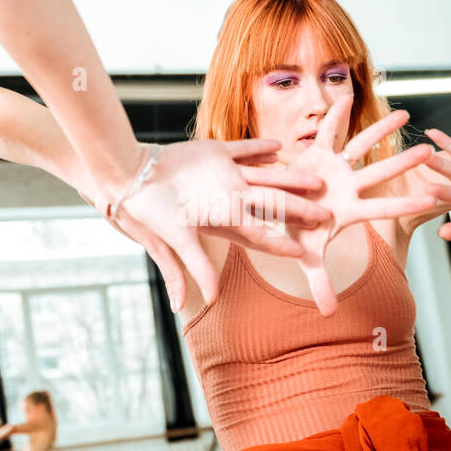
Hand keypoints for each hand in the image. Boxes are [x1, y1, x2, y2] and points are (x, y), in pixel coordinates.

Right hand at [109, 139, 331, 311]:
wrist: (124, 177)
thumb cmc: (144, 213)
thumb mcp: (169, 242)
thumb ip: (188, 270)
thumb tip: (202, 303)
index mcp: (219, 222)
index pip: (258, 236)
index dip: (281, 245)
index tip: (306, 252)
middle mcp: (225, 202)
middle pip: (269, 208)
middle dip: (297, 211)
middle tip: (326, 214)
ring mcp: (220, 179)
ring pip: (262, 179)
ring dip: (287, 177)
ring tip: (315, 178)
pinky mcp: (211, 156)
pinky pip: (241, 152)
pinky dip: (258, 149)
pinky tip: (279, 147)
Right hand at [276, 94, 437, 315]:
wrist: (275, 213)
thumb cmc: (294, 233)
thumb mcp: (306, 257)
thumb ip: (320, 281)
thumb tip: (328, 314)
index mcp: (350, 210)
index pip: (384, 207)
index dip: (407, 202)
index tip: (435, 196)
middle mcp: (348, 186)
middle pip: (381, 173)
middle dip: (405, 163)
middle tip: (434, 154)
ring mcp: (336, 167)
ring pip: (363, 145)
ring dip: (382, 129)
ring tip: (407, 114)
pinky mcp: (318, 153)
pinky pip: (328, 131)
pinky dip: (335, 115)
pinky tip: (347, 95)